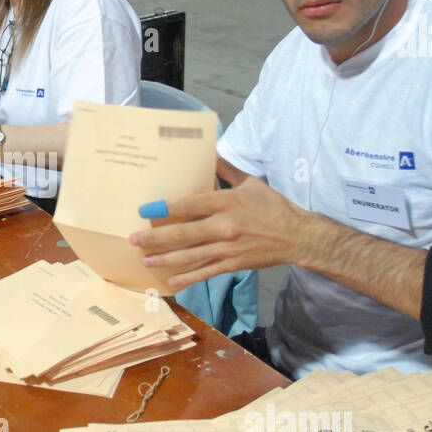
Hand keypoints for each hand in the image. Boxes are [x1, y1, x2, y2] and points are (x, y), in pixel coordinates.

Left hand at [129, 176, 316, 289]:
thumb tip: (210, 151)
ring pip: (190, 256)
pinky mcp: (232, 264)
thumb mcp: (250, 183)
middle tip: (134, 239)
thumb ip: (226, 169)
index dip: (165, 208)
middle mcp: (224, 226)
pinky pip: (205, 272)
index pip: (190, 205)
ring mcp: (227, 248)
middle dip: (156, 238)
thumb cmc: (272, 206)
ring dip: (165, 259)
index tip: (145, 209)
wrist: (296, 235)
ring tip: (145, 259)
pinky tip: (171, 281)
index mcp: (227, 203)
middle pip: (184, 234)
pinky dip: (188, 278)